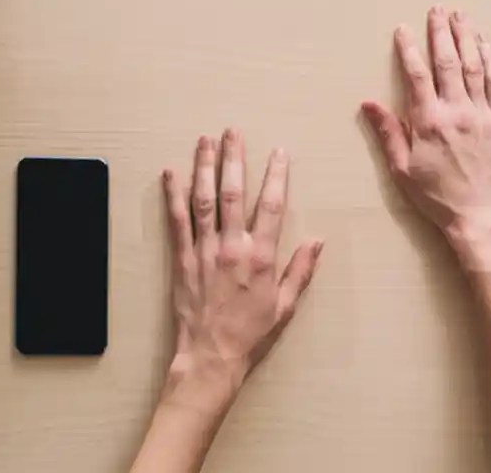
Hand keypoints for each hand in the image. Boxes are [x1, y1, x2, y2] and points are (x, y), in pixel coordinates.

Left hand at [160, 130, 322, 405]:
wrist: (211, 357)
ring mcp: (205, 251)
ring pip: (204, 200)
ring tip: (204, 141)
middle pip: (234, 193)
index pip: (272, 206)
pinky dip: (174, 195)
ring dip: (204, 167)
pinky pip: (177, 221)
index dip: (276, 176)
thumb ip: (300, 270)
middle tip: (232, 132)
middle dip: (233, 159)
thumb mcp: (285, 305)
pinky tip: (172, 173)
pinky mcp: (182, 259)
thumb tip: (318, 240)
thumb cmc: (251, 334)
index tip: (278, 153)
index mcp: (262, 257)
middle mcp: (233, 247)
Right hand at [362, 7, 490, 269]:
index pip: (417, 75)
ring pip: (475, 67)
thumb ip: (387, 132)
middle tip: (437, 9)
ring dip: (467, 38)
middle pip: (448, 62)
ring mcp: (483, 115)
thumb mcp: (402, 169)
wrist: (479, 215)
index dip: (409, 49)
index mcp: (429, 122)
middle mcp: (457, 112)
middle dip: (441, 32)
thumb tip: (368, 102)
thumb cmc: (436, 197)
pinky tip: (486, 45)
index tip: (403, 29)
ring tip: (461, 16)